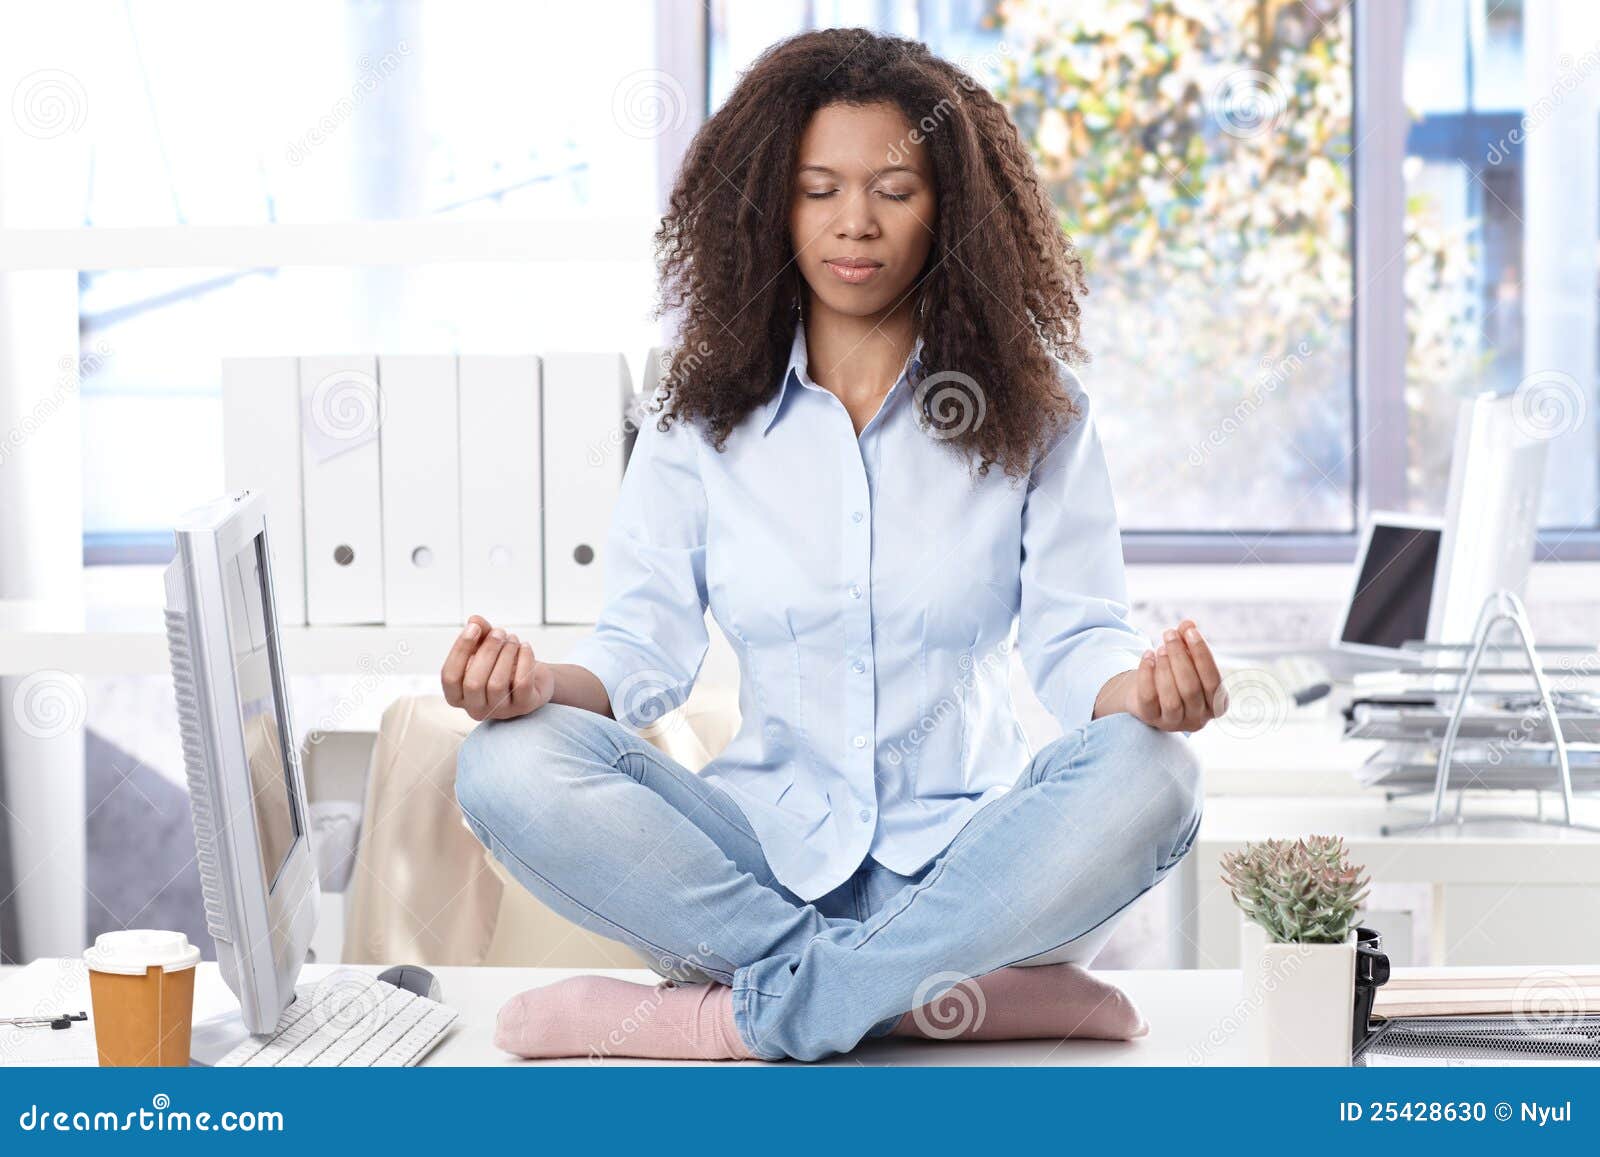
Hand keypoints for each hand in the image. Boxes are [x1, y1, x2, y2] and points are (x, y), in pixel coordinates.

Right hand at [441, 615, 555, 720]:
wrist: (534, 679)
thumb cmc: (502, 664)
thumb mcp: (486, 647)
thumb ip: (478, 633)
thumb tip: (474, 620)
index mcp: (457, 695)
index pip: (449, 676)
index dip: (460, 649)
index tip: (474, 627)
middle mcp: (475, 708)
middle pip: (473, 682)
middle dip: (487, 651)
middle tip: (499, 631)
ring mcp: (500, 711)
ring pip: (497, 684)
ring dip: (506, 654)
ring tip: (512, 639)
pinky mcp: (523, 707)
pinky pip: (521, 684)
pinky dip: (524, 660)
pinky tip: (525, 646)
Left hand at [1098, 619, 1225, 731]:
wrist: (1148, 693)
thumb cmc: (1176, 673)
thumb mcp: (1185, 656)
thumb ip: (1188, 641)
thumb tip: (1188, 623)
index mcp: (1216, 705)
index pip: (1213, 681)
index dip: (1202, 654)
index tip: (1190, 631)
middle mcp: (1198, 719)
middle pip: (1191, 689)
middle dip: (1180, 657)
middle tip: (1169, 633)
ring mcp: (1174, 723)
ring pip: (1171, 699)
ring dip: (1165, 668)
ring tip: (1160, 647)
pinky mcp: (1151, 719)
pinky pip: (1148, 698)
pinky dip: (1147, 674)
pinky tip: (1147, 656)